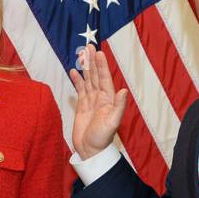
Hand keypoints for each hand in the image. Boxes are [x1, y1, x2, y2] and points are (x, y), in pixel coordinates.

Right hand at [68, 44, 127, 159]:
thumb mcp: (112, 123)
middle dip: (92, 61)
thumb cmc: (102, 138)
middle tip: (88, 47)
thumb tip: (124, 91)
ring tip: (81, 55)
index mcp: (108, 99)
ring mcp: (91, 101)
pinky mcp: (82, 106)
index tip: (98, 53)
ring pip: (88, 80)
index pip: (104, 78)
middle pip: (95, 76)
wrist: (90, 151)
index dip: (101, 65)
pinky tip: (74, 71)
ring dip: (85, 68)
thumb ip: (119, 107)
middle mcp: (100, 98)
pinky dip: (77, 80)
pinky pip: (79, 90)